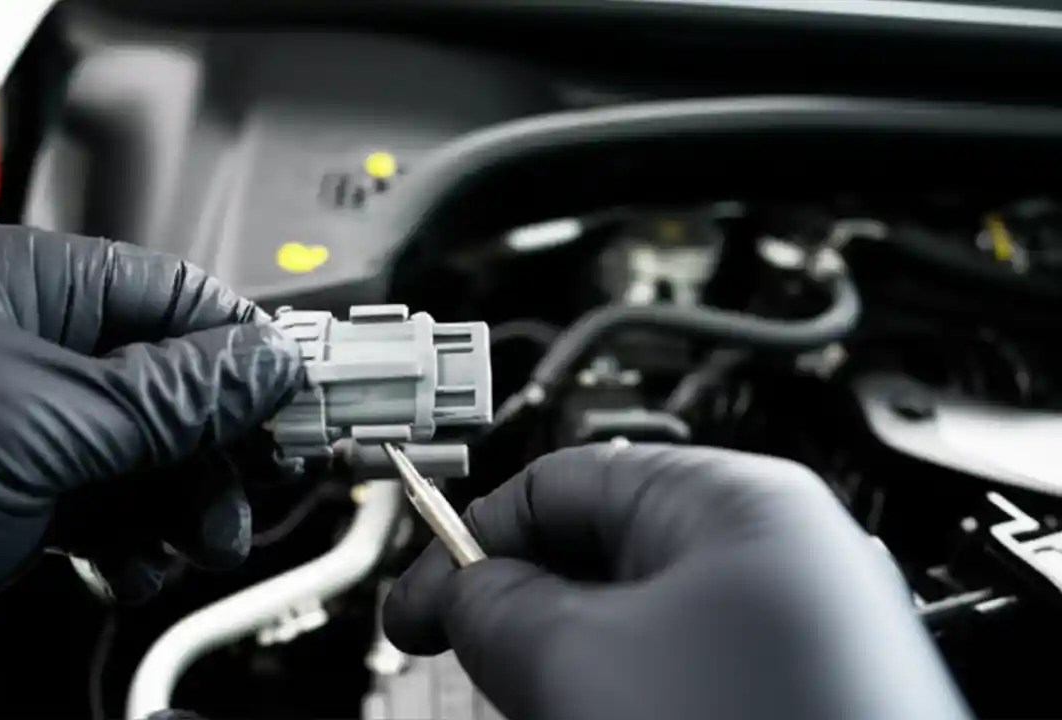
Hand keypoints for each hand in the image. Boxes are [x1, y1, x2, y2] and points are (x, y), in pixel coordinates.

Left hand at [0, 223, 302, 704]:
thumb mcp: (40, 426)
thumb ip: (169, 397)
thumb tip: (265, 364)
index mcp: (16, 285)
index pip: (169, 295)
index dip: (241, 349)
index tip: (295, 400)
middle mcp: (13, 344)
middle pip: (161, 380)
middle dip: (211, 443)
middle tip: (246, 492)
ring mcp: (6, 423)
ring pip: (137, 451)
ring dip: (176, 501)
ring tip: (192, 542)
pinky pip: (98, 503)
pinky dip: (129, 537)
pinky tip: (133, 565)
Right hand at [384, 444, 970, 719]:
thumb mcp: (579, 657)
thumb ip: (494, 604)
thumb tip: (457, 591)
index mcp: (731, 503)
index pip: (562, 482)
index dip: (471, 538)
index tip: (417, 601)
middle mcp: (768, 559)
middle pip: (594, 557)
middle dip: (519, 611)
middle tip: (467, 664)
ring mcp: (782, 635)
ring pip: (626, 627)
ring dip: (561, 665)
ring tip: (542, 707)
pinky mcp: (782, 697)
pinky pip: (668, 673)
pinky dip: (611, 694)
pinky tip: (592, 716)